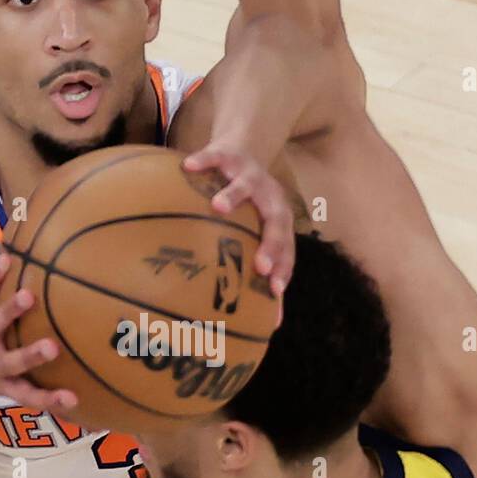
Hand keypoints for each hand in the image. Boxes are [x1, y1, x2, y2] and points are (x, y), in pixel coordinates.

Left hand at [0, 253, 77, 412]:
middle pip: (12, 362)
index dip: (51, 399)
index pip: (29, 395)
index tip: (74, 399)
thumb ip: (38, 378)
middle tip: (52, 348)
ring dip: (11, 310)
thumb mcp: (7, 379)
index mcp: (5, 380)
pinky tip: (6, 260)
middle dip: (31, 355)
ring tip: (28, 296)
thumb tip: (82, 377)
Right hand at [184, 145, 293, 297]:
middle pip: (276, 220)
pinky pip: (215, 156)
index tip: (275, 291)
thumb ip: (261, 272)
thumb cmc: (247, 205)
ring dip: (233, 196)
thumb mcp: (255, 232)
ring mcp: (249, 174)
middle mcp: (269, 197)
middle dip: (271, 243)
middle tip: (261, 266)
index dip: (284, 268)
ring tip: (217, 207)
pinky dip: (204, 161)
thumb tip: (270, 325)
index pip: (288, 247)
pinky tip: (188, 167)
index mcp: (278, 219)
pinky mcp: (228, 155)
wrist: (241, 152)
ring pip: (245, 185)